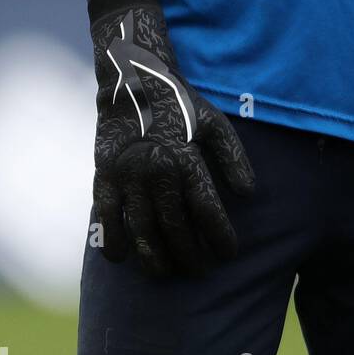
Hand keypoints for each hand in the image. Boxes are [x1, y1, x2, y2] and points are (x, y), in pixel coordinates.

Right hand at [89, 0, 255, 277]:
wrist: (134, 82)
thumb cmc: (181, 105)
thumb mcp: (214, 123)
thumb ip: (233, 158)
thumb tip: (248, 193)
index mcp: (185, 157)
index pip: (207, 209)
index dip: (220, 236)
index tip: (229, 253)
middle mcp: (156, 170)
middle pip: (175, 227)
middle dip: (191, 254)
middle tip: (202, 270)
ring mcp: (127, 175)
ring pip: (142, 229)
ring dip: (156, 258)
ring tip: (169, 273)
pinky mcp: (104, 175)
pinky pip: (106, 217)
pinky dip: (114, 241)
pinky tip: (124, 258)